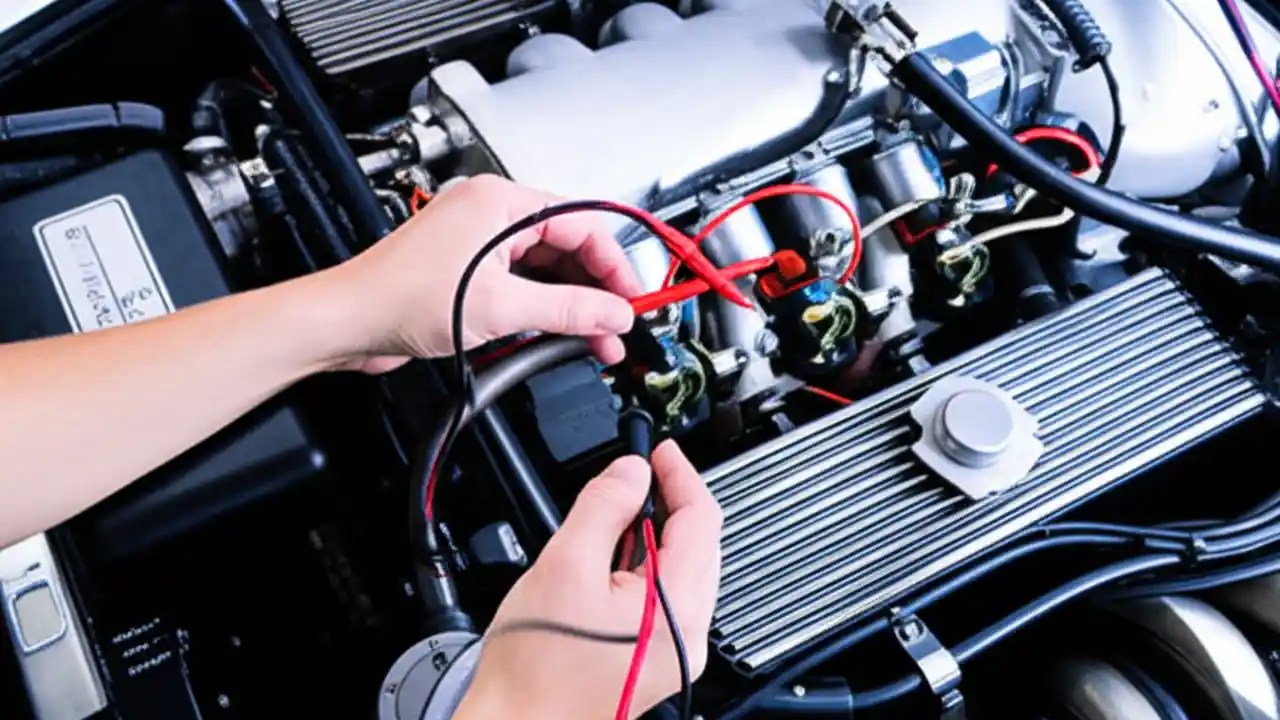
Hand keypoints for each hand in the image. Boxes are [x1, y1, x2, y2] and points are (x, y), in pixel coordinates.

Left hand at [321, 175, 642, 372]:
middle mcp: (490, 214)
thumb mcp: (502, 309)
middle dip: (596, 291)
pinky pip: (521, 285)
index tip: (633, 299)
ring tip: (593, 339)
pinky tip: (558, 335)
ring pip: (546, 270)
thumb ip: (569, 311)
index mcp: (499, 202)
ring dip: (571, 306)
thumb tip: (613, 314)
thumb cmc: (399, 298)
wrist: (348, 322)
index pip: (582, 225)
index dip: (615, 265)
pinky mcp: (468, 272)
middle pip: (567, 249)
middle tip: (618, 326)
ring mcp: (478, 244)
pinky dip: (542, 310)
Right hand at [454, 441, 722, 719]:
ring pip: (682, 570)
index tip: (661, 451)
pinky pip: (664, 597)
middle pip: (700, 544)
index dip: (680, 475)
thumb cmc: (534, 667)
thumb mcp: (565, 564)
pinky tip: (612, 559)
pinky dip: (644, 566)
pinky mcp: (655, 660)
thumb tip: (631, 473)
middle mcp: (688, 636)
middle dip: (669, 502)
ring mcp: (674, 652)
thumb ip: (604, 507)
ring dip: (653, 535)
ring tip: (612, 518)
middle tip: (634, 475)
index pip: (701, 520)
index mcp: (677, 609)